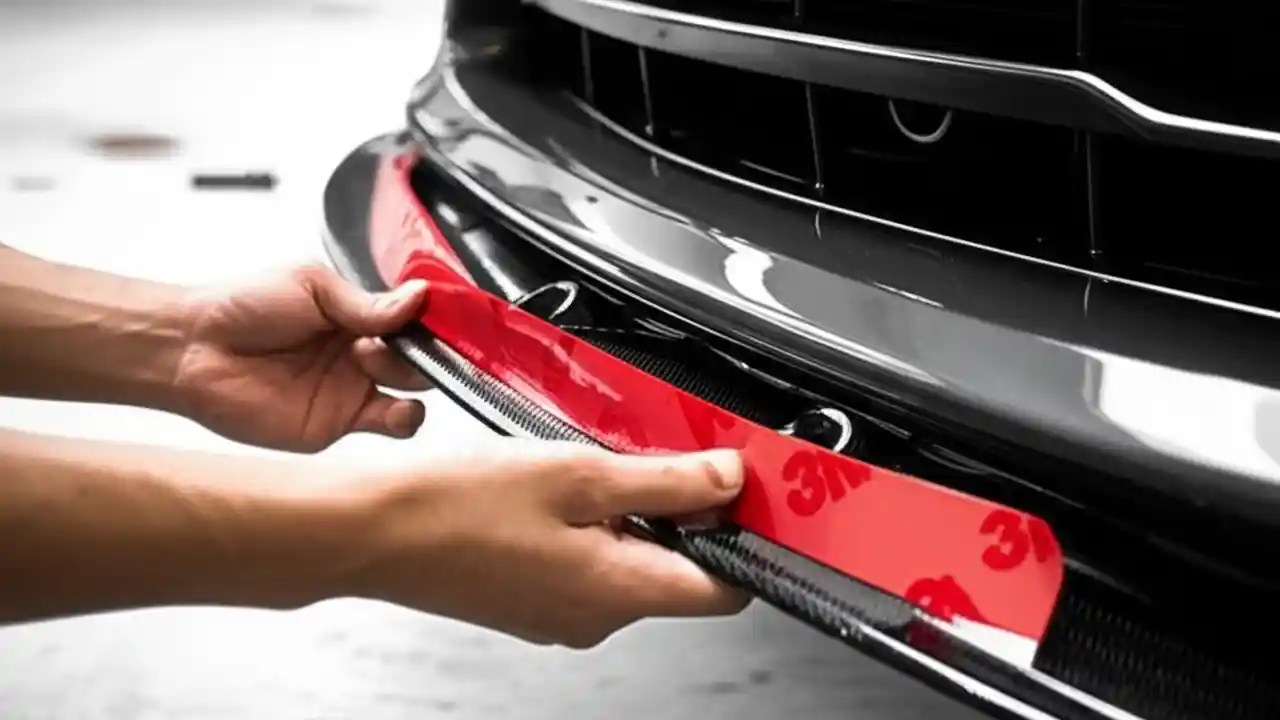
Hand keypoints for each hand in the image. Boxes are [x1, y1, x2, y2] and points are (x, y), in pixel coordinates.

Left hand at [173, 264, 429, 451]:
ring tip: (371, 361)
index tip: (441, 313)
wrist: (194, 348)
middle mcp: (361, 351)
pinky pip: (390, 424)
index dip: (429, 317)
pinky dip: (407, 418)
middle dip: (422, 346)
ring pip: (413, 389)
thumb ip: (367, 301)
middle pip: (419, 354)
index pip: (412, 318)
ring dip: (412, 377)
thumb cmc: (243, 305)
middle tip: (394, 338)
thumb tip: (420, 296)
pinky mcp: (339, 423)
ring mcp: (353, 388)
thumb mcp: (311, 285)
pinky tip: (396, 406)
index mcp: (357, 314)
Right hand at [350, 440, 750, 648]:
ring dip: (631, 512)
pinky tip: (558, 490)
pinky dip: (591, 526)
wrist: (372, 531)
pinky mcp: (533, 603)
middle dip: (681, 512)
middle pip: (680, 571)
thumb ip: (666, 480)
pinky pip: (589, 565)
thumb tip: (729, 482)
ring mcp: (562, 616)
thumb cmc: (456, 506)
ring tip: (591, 465)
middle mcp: (596, 618)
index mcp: (618, 592)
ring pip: (632, 562)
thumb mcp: (578, 473)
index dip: (743, 536)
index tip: (740, 490)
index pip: (727, 589)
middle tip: (653, 454)